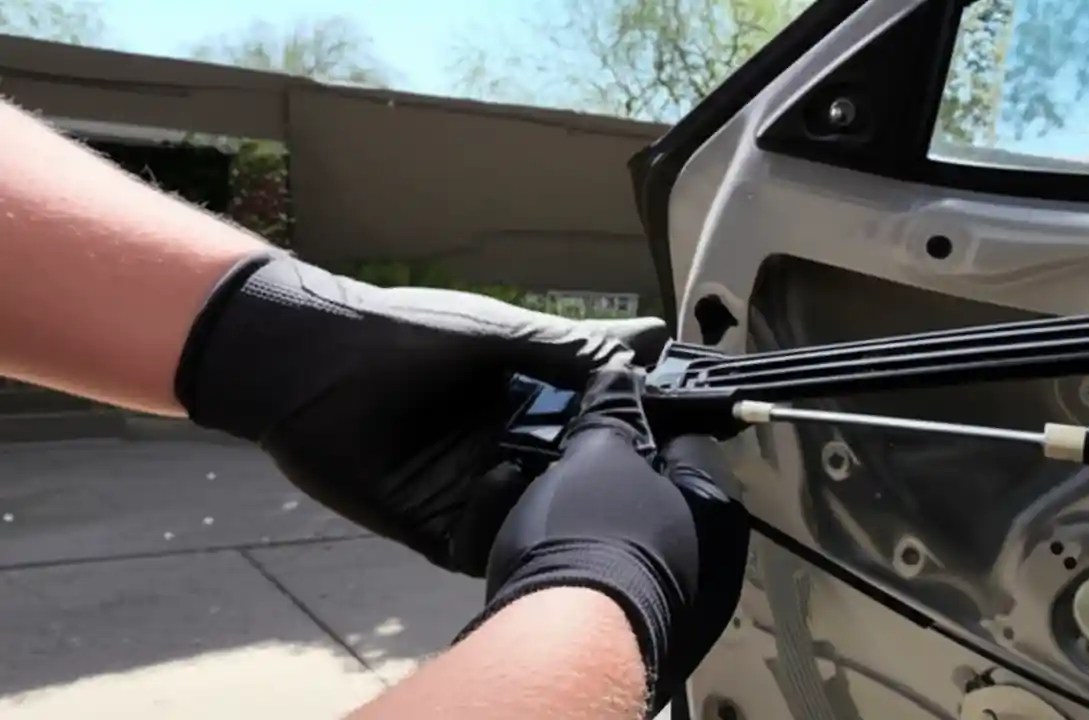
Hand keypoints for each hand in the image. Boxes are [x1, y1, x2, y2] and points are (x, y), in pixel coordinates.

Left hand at [174, 255, 667, 573]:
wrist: (307, 363)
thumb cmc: (402, 333)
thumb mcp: (497, 333)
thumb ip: (569, 349)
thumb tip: (647, 352)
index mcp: (527, 400)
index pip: (593, 422)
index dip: (628, 427)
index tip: (674, 429)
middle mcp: (507, 448)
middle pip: (572, 477)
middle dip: (603, 480)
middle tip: (643, 481)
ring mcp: (472, 489)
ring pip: (534, 517)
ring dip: (557, 510)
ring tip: (587, 497)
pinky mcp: (434, 524)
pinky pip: (480, 544)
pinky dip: (499, 525)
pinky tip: (505, 487)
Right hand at [460, 365, 749, 717]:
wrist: (562, 652)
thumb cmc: (592, 533)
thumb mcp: (597, 454)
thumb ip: (612, 410)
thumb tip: (622, 371)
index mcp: (717, 506)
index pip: (683, 440)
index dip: (635, 423)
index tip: (593, 422)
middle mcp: (715, 561)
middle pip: (655, 497)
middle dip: (607, 480)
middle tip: (557, 468)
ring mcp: (682, 610)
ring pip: (629, 544)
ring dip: (589, 526)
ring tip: (537, 513)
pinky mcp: (644, 645)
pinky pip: (611, 590)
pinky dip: (581, 573)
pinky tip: (543, 565)